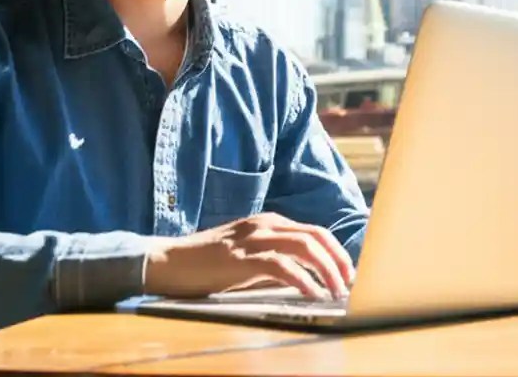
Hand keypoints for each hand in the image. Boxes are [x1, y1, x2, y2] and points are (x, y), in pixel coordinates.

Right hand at [143, 212, 354, 299]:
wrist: (168, 262)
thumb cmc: (207, 264)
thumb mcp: (249, 259)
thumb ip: (276, 263)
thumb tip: (308, 281)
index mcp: (269, 222)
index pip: (315, 232)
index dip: (336, 252)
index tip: (348, 274)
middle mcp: (265, 224)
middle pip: (316, 235)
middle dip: (338, 260)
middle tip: (349, 283)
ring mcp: (252, 239)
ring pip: (304, 246)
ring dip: (326, 270)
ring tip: (336, 292)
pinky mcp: (240, 258)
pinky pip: (280, 266)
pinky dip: (301, 280)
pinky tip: (311, 294)